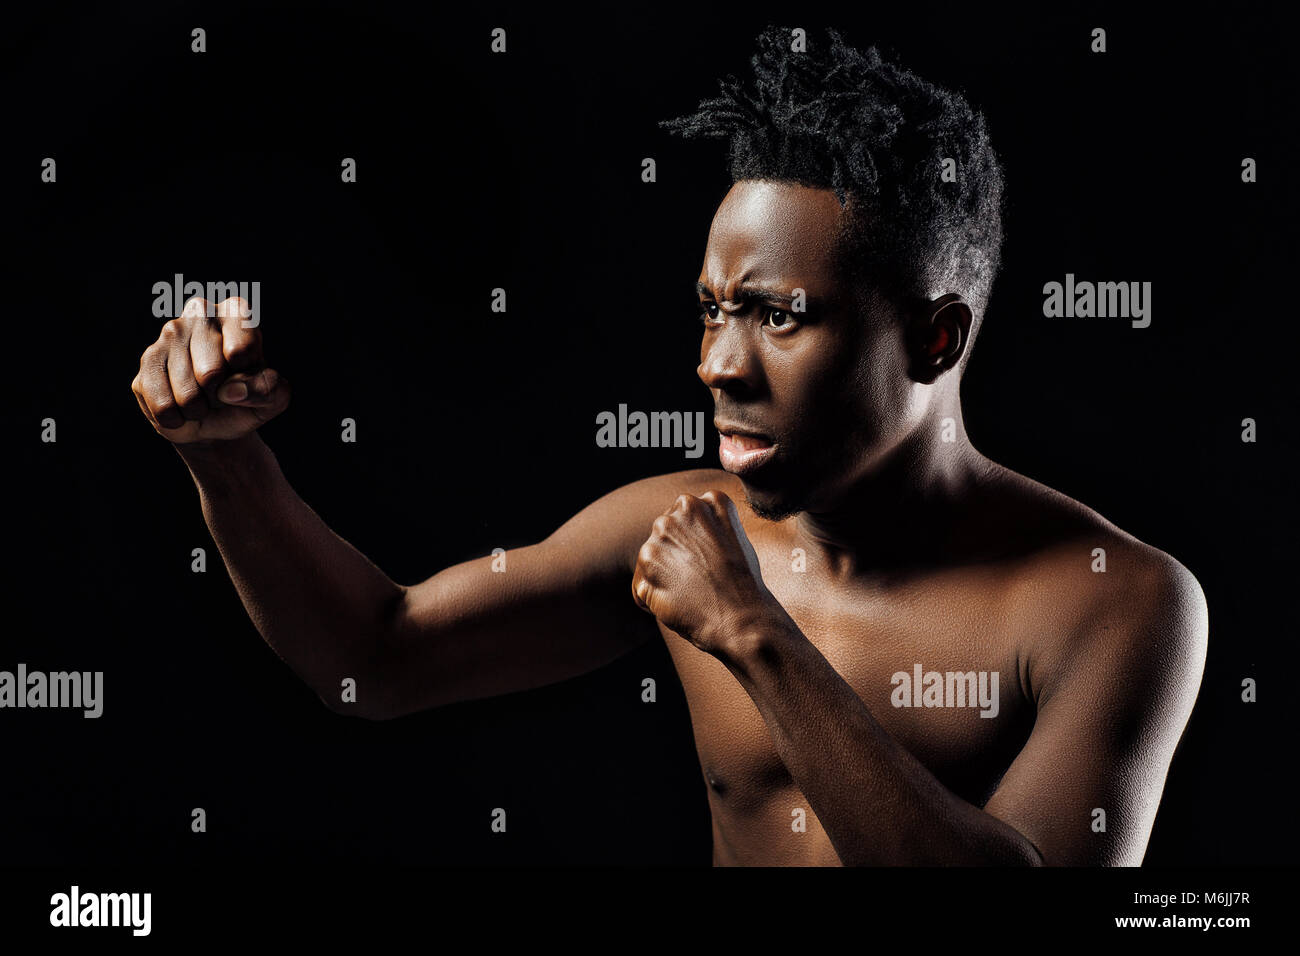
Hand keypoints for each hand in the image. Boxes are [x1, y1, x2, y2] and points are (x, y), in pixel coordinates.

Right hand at [131, 296, 289, 443]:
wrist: (214, 419)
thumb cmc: (248, 398)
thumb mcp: (274, 397)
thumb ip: (269, 390)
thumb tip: (230, 390)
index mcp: (236, 312)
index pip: (242, 349)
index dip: (245, 375)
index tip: (245, 371)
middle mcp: (200, 313)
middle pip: (211, 371)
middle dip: (219, 395)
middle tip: (221, 389)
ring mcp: (169, 334)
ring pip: (186, 391)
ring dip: (198, 409)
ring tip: (203, 399)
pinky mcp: (148, 360)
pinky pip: (163, 404)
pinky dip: (177, 418)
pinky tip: (180, 407)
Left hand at [632, 489, 781, 656]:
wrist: (741, 619)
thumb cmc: (742, 586)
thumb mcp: (735, 539)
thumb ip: (708, 526)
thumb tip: (683, 533)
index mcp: (711, 500)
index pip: (687, 521)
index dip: (695, 549)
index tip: (709, 565)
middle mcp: (685, 507)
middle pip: (667, 535)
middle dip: (675, 559)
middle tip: (698, 581)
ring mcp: (665, 530)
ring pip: (652, 558)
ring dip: (663, 578)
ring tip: (689, 593)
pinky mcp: (647, 558)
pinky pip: (640, 583)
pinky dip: (651, 599)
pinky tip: (677, 603)